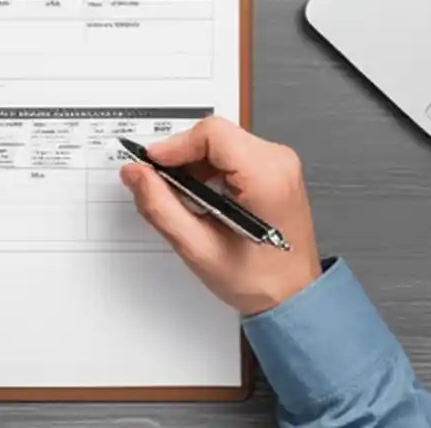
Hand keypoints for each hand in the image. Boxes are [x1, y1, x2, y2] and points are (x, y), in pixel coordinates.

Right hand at [120, 117, 321, 315]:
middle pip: (215, 136)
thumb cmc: (260, 279)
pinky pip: (233, 153)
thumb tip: (137, 175)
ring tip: (184, 198)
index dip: (174, 146)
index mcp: (266, 177)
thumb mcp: (199, 248)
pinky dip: (209, 169)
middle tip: (161, 185)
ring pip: (221, 142)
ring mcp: (280, 164)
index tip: (152, 164)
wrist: (293, 296)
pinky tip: (202, 197)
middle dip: (182, 157)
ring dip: (194, 164)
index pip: (211, 134)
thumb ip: (161, 207)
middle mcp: (278, 163)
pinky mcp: (275, 169)